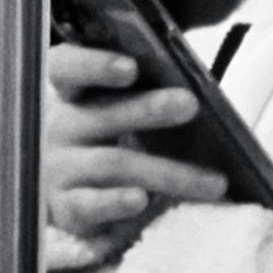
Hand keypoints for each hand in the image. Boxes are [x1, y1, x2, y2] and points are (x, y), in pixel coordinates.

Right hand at [43, 42, 225, 272]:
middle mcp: (60, 126)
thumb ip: (140, 92)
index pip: (68, 68)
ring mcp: (59, 168)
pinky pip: (89, 205)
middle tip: (189, 104)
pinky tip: (142, 200)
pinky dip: (115, 203)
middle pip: (101, 114)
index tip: (130, 68)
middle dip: (148, 109)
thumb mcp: (113, 107)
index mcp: (70, 92)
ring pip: (113, 164)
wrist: (66, 191)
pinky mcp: (65, 207)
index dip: (94, 66)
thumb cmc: (105, 137)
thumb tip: (192, 93)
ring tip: (213, 181)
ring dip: (167, 172)